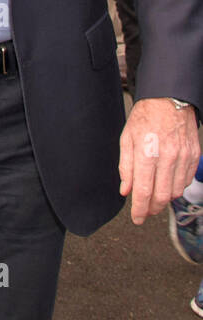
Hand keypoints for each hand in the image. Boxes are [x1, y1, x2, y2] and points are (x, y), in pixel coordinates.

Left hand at [118, 98, 199, 223]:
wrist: (169, 101)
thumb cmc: (144, 118)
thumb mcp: (126, 139)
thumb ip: (125, 167)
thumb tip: (125, 191)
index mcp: (147, 153)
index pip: (143, 190)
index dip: (139, 209)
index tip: (136, 218)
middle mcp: (167, 157)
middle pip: (162, 196)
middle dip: (152, 209)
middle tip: (144, 213)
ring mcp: (184, 157)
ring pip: (176, 191)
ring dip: (165, 200)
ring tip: (154, 199)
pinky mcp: (194, 156)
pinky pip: (186, 181)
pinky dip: (176, 187)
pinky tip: (166, 184)